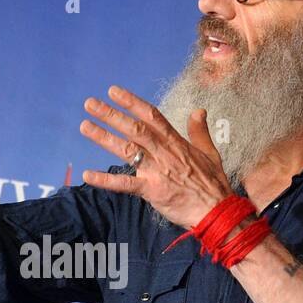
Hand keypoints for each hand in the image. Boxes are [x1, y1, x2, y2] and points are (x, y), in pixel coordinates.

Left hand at [78, 85, 233, 227]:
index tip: (113, 92)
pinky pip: (125, 184)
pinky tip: (88, 174)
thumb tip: (199, 111)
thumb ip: (199, 132)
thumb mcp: (210, 153)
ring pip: (127, 150)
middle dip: (111, 115)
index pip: (151, 116)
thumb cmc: (213, 184)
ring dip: (104, 137)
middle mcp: (164, 152)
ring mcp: (157, 171)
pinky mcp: (152, 191)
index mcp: (176, 142)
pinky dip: (106, 180)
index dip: (131, 102)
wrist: (217, 211)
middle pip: (134, 128)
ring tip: (85, 126)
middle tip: (90, 104)